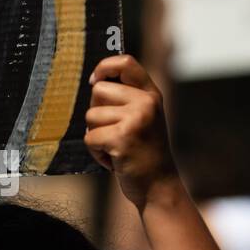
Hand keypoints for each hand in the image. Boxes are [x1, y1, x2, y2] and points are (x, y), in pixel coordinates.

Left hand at [84, 54, 180, 209]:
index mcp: (151, 94)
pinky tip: (114, 160)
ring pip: (91, 116)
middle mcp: (146, 102)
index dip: (104, 67)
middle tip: (114, 133)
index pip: (125, 62)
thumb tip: (94, 81)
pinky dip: (96, 153)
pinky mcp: (122, 138)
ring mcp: (135, 119)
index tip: (94, 81)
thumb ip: (126, 98)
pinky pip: (90, 138)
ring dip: (96, 136)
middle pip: (98, 91)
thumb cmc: (144, 153)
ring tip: (116, 148)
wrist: (159, 186)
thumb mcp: (143, 118)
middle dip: (96, 113)